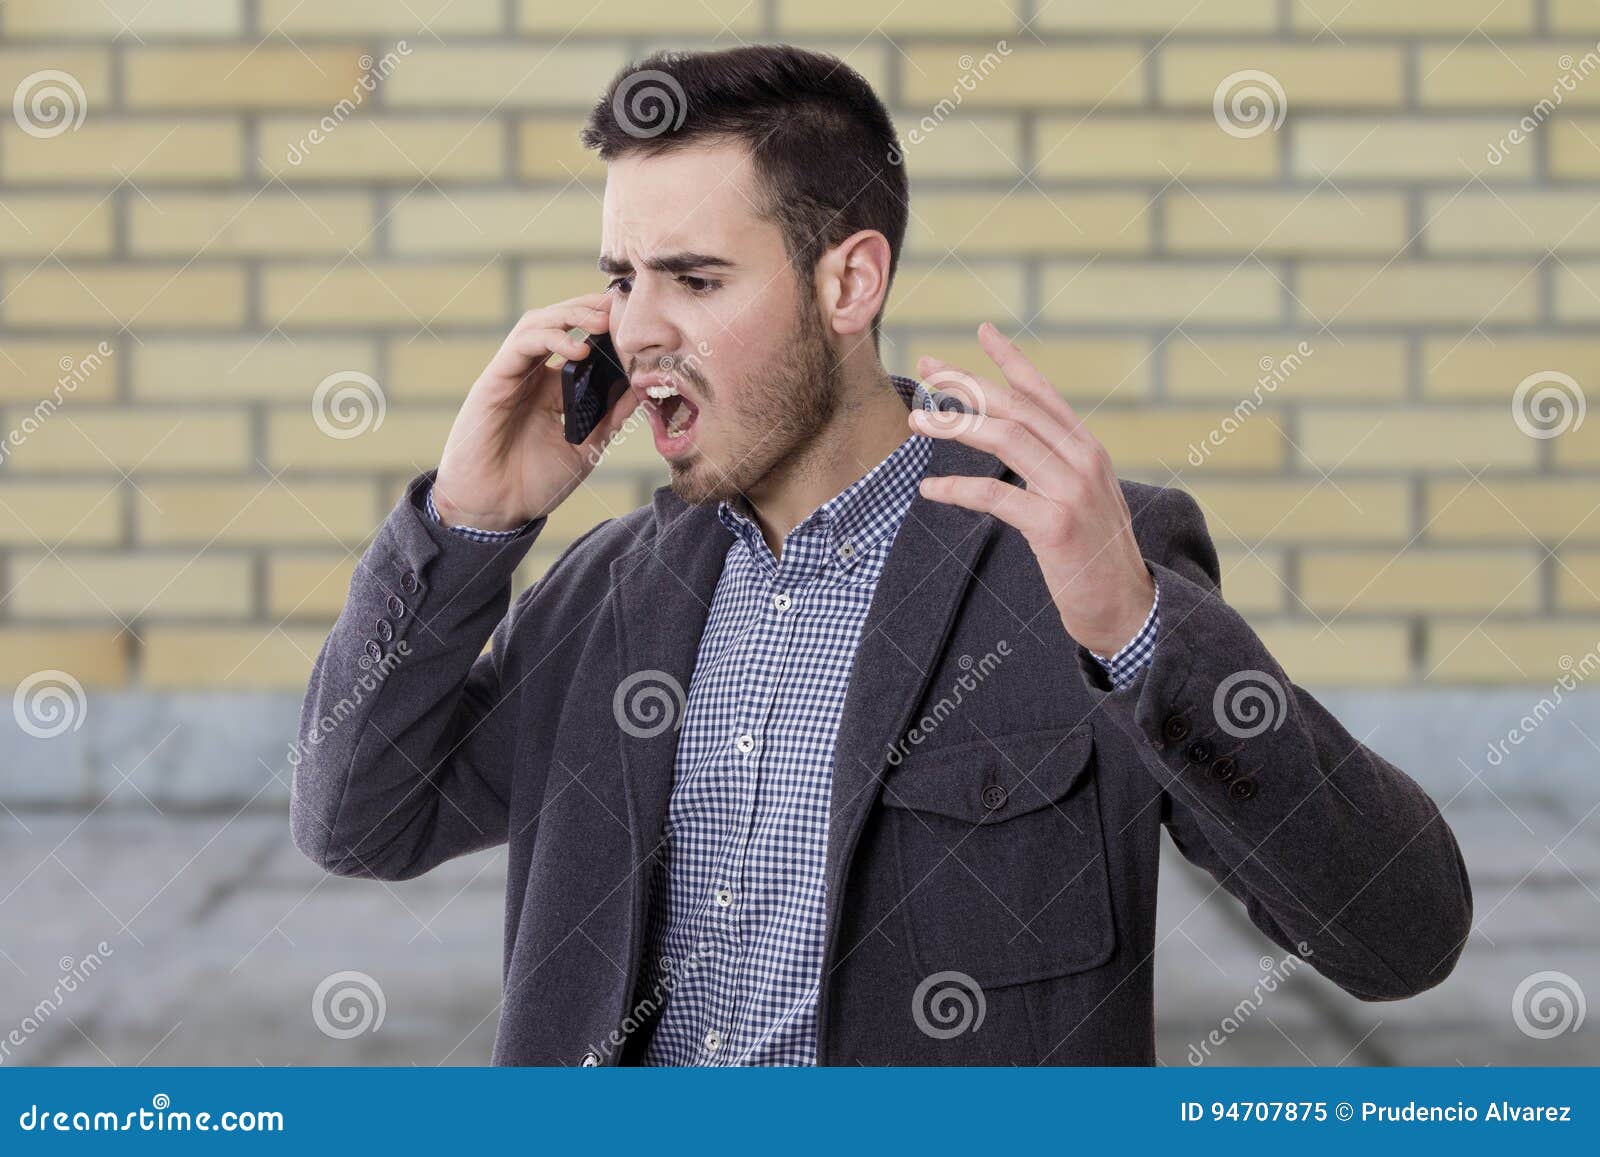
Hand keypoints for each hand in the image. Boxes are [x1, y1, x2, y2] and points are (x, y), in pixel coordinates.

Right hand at [433, 291, 640, 529]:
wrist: (496, 510)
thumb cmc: (534, 482)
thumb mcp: (587, 447)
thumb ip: (611, 417)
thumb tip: (643, 387)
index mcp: (555, 388)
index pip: (580, 340)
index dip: (604, 324)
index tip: (636, 319)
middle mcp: (533, 374)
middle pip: (560, 322)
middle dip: (591, 308)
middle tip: (622, 306)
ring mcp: (514, 374)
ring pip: (539, 323)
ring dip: (571, 315)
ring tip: (603, 320)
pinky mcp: (495, 380)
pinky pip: (521, 345)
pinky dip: (550, 338)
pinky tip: (578, 348)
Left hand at [910, 321, 1155, 656]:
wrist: (1127, 607)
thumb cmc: (1094, 554)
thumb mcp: (1082, 496)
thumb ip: (1055, 464)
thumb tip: (1016, 439)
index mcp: (1087, 449)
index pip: (1044, 392)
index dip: (1011, 359)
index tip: (982, 331)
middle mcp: (1083, 460)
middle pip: (1016, 406)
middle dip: (967, 383)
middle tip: (927, 368)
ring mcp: (1072, 491)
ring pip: (1006, 439)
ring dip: (956, 424)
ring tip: (917, 421)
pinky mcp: (1056, 526)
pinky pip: (996, 495)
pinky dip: (957, 489)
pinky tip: (929, 489)